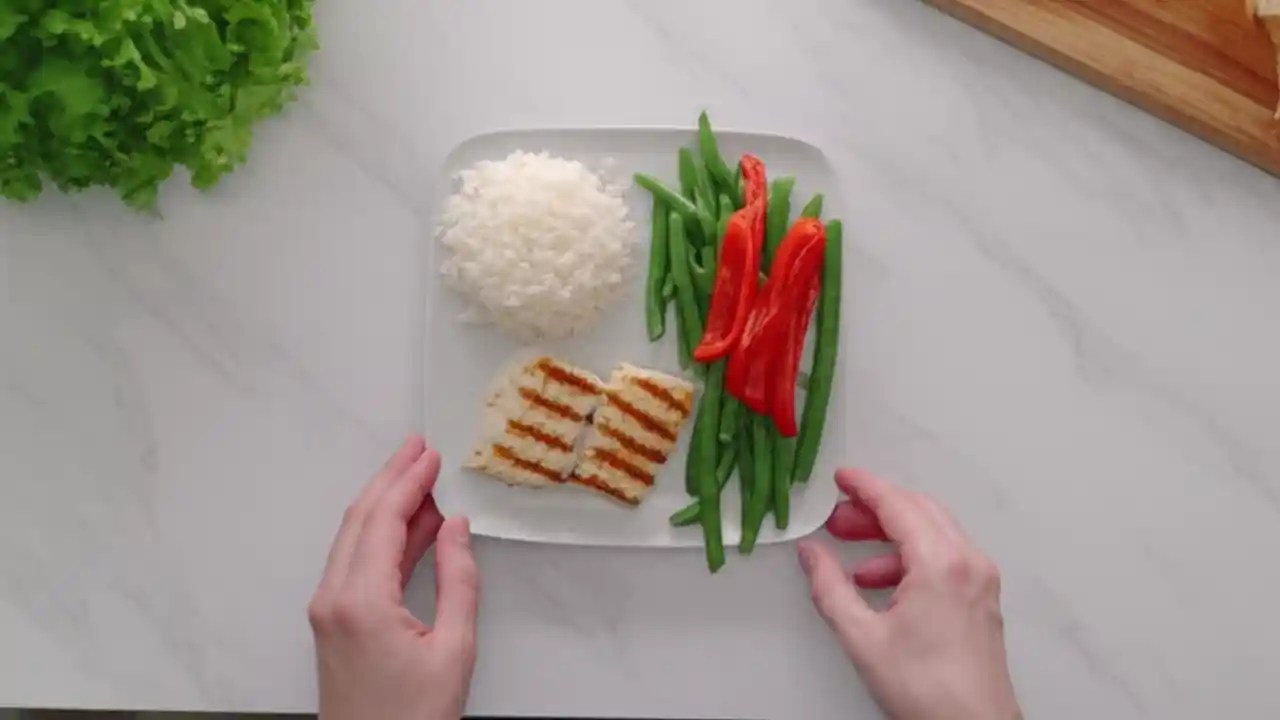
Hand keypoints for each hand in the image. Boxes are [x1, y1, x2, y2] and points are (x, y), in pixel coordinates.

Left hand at [308, 436, 478, 719]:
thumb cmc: (411, 719)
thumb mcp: (454, 649)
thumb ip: (458, 580)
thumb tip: (455, 529)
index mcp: (361, 601)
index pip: (382, 519)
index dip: (409, 482)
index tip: (430, 455)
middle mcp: (334, 599)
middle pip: (360, 518)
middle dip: (390, 478)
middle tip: (419, 449)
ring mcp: (328, 611)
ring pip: (354, 538)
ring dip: (386, 504)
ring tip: (421, 481)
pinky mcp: (333, 624)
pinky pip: (355, 562)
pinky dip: (381, 536)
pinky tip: (411, 529)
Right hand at [798, 469, 1018, 719]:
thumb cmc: (927, 690)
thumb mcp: (862, 637)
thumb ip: (830, 587)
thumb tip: (812, 554)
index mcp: (940, 564)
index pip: (898, 505)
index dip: (865, 487)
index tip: (841, 478)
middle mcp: (968, 562)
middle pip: (919, 511)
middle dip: (876, 509)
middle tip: (839, 519)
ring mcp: (980, 579)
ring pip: (934, 532)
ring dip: (893, 535)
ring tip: (854, 559)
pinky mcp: (982, 597)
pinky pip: (946, 557)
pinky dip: (912, 557)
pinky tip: (883, 584)